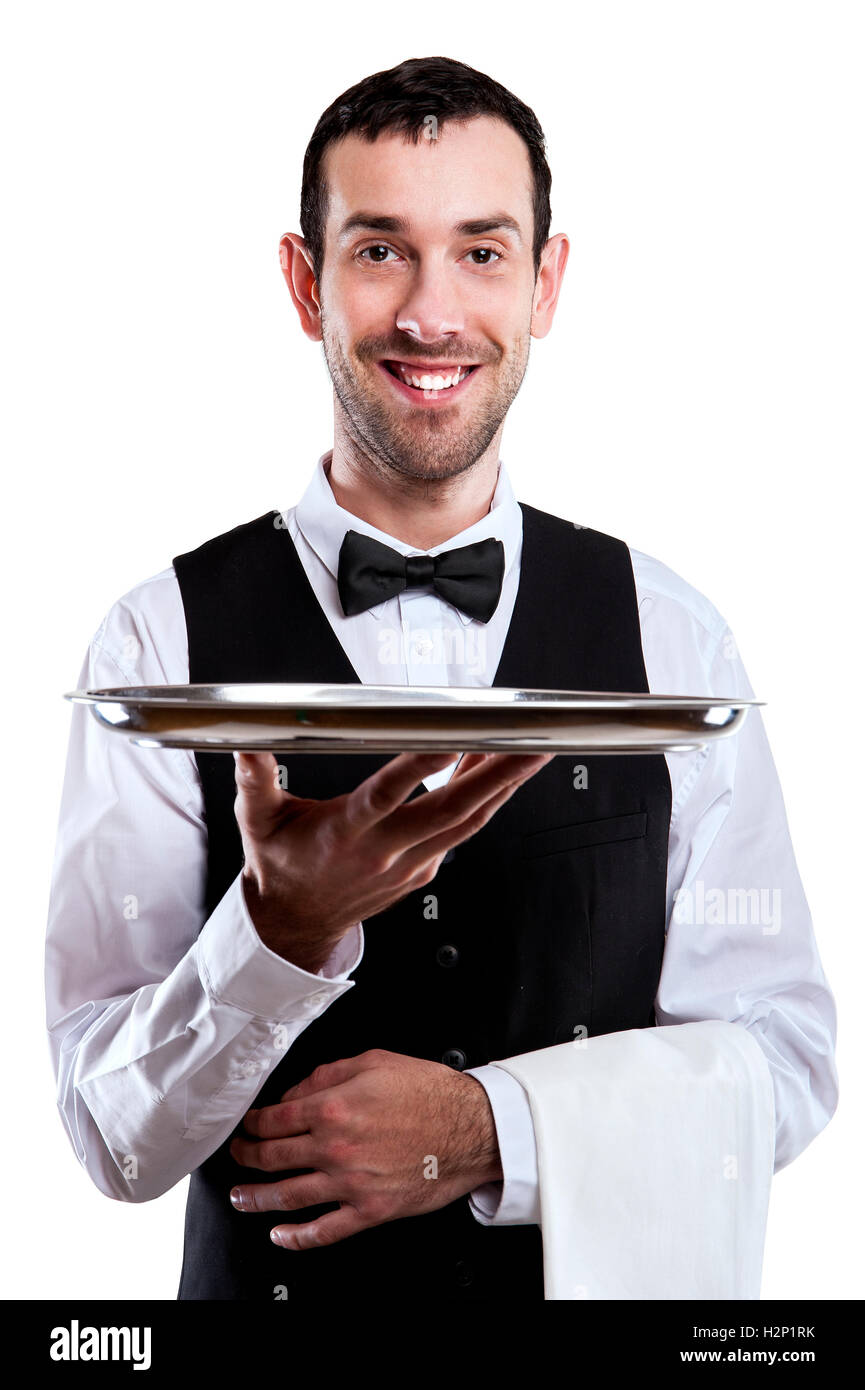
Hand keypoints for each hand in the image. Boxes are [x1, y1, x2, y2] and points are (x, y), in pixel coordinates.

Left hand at [227, 1049, 501, 1249]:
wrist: (472, 1127)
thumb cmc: (430, 1093)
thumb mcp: (374, 1061)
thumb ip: (327, 1073)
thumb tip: (296, 1092)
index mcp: (333, 1108)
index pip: (274, 1119)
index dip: (253, 1123)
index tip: (247, 1125)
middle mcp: (335, 1148)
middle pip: (272, 1157)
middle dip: (246, 1156)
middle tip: (237, 1156)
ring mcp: (350, 1183)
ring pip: (288, 1196)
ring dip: (256, 1197)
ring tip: (241, 1197)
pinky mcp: (369, 1211)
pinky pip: (324, 1231)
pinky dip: (297, 1238)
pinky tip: (281, 1235)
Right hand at [235, 748, 551, 970]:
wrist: (295, 923)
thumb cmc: (281, 865)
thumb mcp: (257, 821)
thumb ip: (254, 779)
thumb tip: (247, 744)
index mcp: (345, 832)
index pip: (389, 793)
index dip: (422, 764)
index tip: (452, 735)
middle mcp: (384, 849)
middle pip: (450, 809)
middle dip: (496, 774)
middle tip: (530, 741)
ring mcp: (409, 863)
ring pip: (467, 822)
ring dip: (503, 785)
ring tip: (530, 748)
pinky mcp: (422, 870)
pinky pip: (462, 831)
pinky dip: (485, 800)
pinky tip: (494, 768)